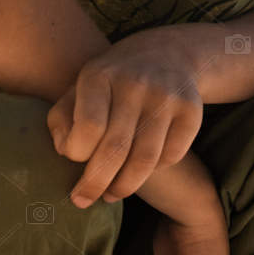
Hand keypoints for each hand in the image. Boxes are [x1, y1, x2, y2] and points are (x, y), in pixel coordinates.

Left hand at [46, 36, 203, 207]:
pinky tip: (140, 171)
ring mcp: (167, 96)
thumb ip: (62, 119)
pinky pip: (172, 156)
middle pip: (116, 149)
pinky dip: (154, 171)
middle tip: (82, 201)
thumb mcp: (79, 90)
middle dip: (95, 184)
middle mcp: (135, 83)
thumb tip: (65, 151)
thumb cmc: (111, 83)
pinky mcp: (191, 110)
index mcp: (100, 76)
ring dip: (124, 187)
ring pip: (146, 160)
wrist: (167, 53)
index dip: (77, 154)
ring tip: (110, 195)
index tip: (72, 162)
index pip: (89, 127)